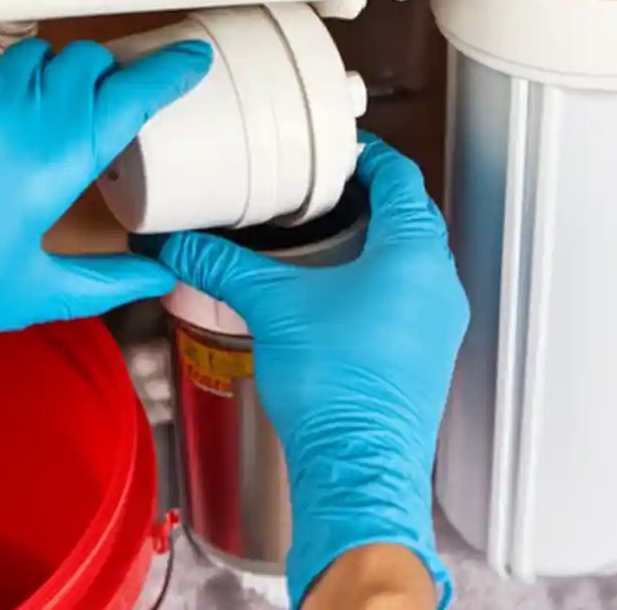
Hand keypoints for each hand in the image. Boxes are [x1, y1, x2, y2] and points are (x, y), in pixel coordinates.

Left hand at [0, 39, 209, 385]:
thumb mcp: (27, 295)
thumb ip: (106, 283)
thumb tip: (157, 278)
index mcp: (50, 165)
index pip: (129, 96)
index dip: (168, 71)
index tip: (187, 60)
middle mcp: (9, 116)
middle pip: (81, 60)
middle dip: (102, 75)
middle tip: (102, 105)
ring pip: (24, 57)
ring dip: (39, 81)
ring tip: (26, 127)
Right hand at [152, 133, 468, 606]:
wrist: (359, 469)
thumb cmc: (337, 388)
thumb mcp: (272, 306)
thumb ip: (222, 265)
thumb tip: (177, 244)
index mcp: (415, 253)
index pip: (402, 177)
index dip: (370, 155)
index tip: (341, 147)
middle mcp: (439, 284)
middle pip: (410, 217)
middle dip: (369, 199)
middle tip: (324, 188)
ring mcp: (437, 325)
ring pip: (411, 262)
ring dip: (374, 243)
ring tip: (324, 238)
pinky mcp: (425, 357)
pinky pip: (408, 300)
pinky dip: (378, 284)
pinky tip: (334, 297)